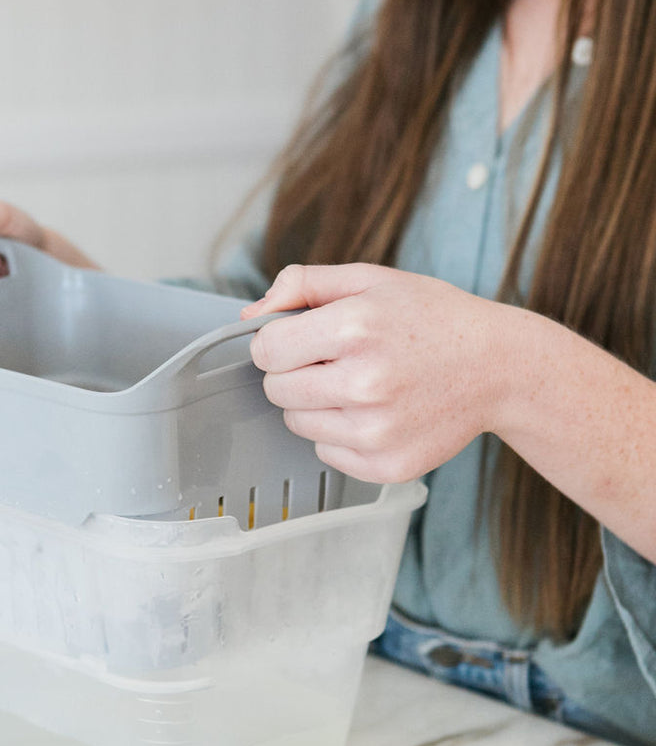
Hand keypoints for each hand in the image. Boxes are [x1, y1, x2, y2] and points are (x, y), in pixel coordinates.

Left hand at [242, 263, 506, 481]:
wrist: (499, 368)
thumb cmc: (433, 318)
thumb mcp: (371, 280)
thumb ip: (302, 285)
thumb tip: (247, 317)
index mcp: (355, 328)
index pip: (266, 350)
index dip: (278, 341)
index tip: (302, 338)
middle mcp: (364, 383)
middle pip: (276, 389)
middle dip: (294, 372)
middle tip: (336, 361)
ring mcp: (375, 431)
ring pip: (297, 423)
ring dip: (315, 404)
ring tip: (360, 384)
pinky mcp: (385, 465)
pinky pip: (326, 452)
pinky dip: (340, 434)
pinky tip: (376, 412)